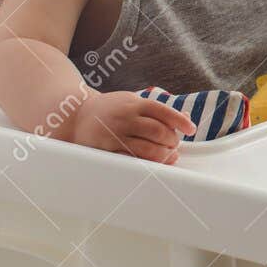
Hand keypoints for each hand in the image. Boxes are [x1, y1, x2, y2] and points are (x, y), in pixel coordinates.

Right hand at [61, 91, 197, 163]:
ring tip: (167, 154)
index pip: (162, 111)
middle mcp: (125, 118)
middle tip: (175, 145)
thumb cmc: (110, 110)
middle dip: (172, 140)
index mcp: (134, 104)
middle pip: (157, 131)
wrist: (75, 116)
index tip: (190, 129)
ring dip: (163, 154)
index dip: (179, 120)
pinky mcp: (106, 151)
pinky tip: (153, 163)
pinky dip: (147, 164)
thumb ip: (157, 110)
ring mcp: (114, 135)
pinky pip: (131, 160)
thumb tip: (186, 117)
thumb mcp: (132, 102)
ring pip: (146, 149)